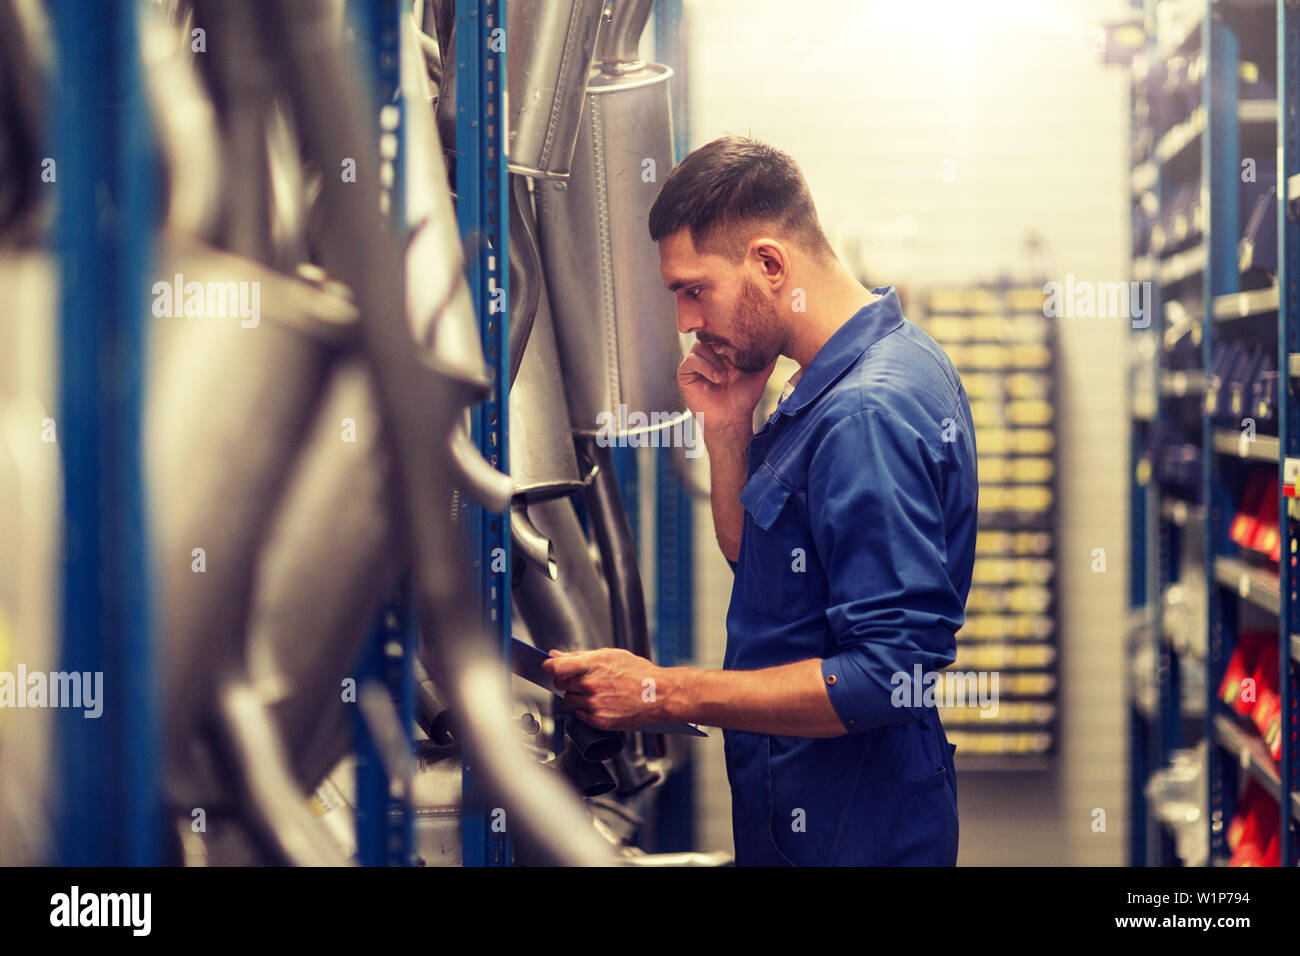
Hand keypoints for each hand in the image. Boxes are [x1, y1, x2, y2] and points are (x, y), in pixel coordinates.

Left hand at [540, 648, 668, 730]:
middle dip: (568, 680)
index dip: (548, 666)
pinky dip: (586, 709)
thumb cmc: (637, 672)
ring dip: (578, 695)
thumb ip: (579, 656)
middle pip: (560, 683)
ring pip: (569, 699)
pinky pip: (579, 714)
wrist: (657, 694)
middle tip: (585, 679)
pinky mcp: (598, 720)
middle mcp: (591, 685)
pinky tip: (602, 702)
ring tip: (598, 691)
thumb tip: (555, 655)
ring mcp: (594, 704)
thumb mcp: (609, 655)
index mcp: (593, 665)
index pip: (557, 666)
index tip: (547, 667)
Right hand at [677, 340, 776, 439]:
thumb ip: (768, 356)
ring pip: (700, 345)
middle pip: (709, 335)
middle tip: (732, 356)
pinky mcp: (685, 373)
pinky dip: (706, 367)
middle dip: (721, 344)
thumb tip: (782, 339)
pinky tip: (718, 378)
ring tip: (726, 376)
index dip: (731, 335)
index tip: (742, 344)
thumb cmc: (744, 397)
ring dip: (715, 359)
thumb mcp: (760, 372)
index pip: (722, 331)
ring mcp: (695, 362)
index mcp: (722, 350)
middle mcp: (707, 353)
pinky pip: (691, 360)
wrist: (732, 418)